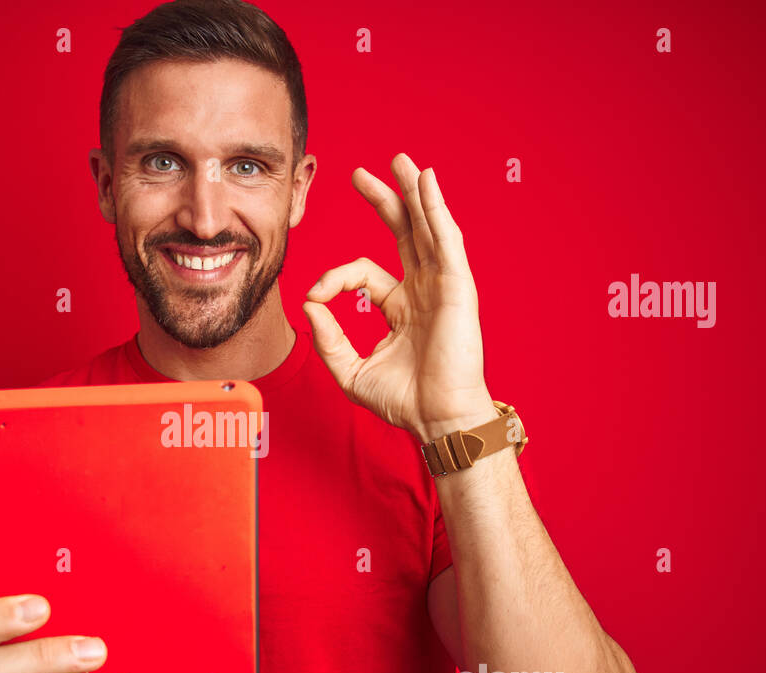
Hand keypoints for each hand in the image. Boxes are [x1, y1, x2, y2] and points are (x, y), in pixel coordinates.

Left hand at [301, 153, 496, 441]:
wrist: (437, 418)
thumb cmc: (403, 401)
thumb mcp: (350, 371)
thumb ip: (327, 340)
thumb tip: (308, 305)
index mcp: (401, 307)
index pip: (363, 272)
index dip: (334, 277)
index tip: (315, 295)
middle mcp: (423, 290)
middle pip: (403, 233)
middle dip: (385, 200)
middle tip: (361, 174)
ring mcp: (442, 286)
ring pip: (426, 227)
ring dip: (414, 192)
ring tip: (400, 161)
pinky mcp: (457, 286)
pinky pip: (445, 239)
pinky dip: (435, 208)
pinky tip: (426, 182)